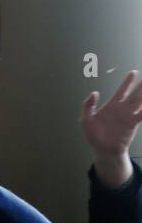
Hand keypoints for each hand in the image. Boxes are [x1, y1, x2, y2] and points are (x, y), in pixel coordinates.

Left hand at [81, 69, 141, 187]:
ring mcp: (129, 116)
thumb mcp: (86, 120)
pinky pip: (141, 114)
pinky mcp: (133, 123)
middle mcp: (122, 109)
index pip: (122, 91)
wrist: (103, 149)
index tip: (133, 72)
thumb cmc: (94, 135)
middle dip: (141, 86)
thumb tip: (94, 93)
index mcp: (112, 105)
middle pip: (134, 94)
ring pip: (140, 102)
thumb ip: (88, 106)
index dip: (128, 82)